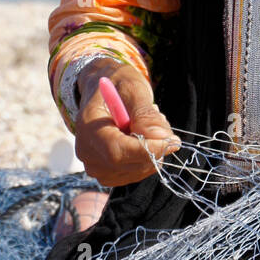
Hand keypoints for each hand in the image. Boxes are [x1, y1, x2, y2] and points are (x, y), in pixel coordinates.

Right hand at [74, 60, 179, 187]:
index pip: (116, 151)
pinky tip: (141, 139)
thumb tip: (161, 138)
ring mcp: (95, 166)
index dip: (146, 150)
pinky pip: (136, 173)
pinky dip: (147, 158)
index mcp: (87, 127)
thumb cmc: (118, 85)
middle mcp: (86, 152)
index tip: (173, 141)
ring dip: (152, 152)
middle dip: (154, 148)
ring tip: (146, 126)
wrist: (103, 92)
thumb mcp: (133, 89)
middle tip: (162, 124)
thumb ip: (146, 114)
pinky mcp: (107, 174)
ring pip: (136, 171)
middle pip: (127, 164)